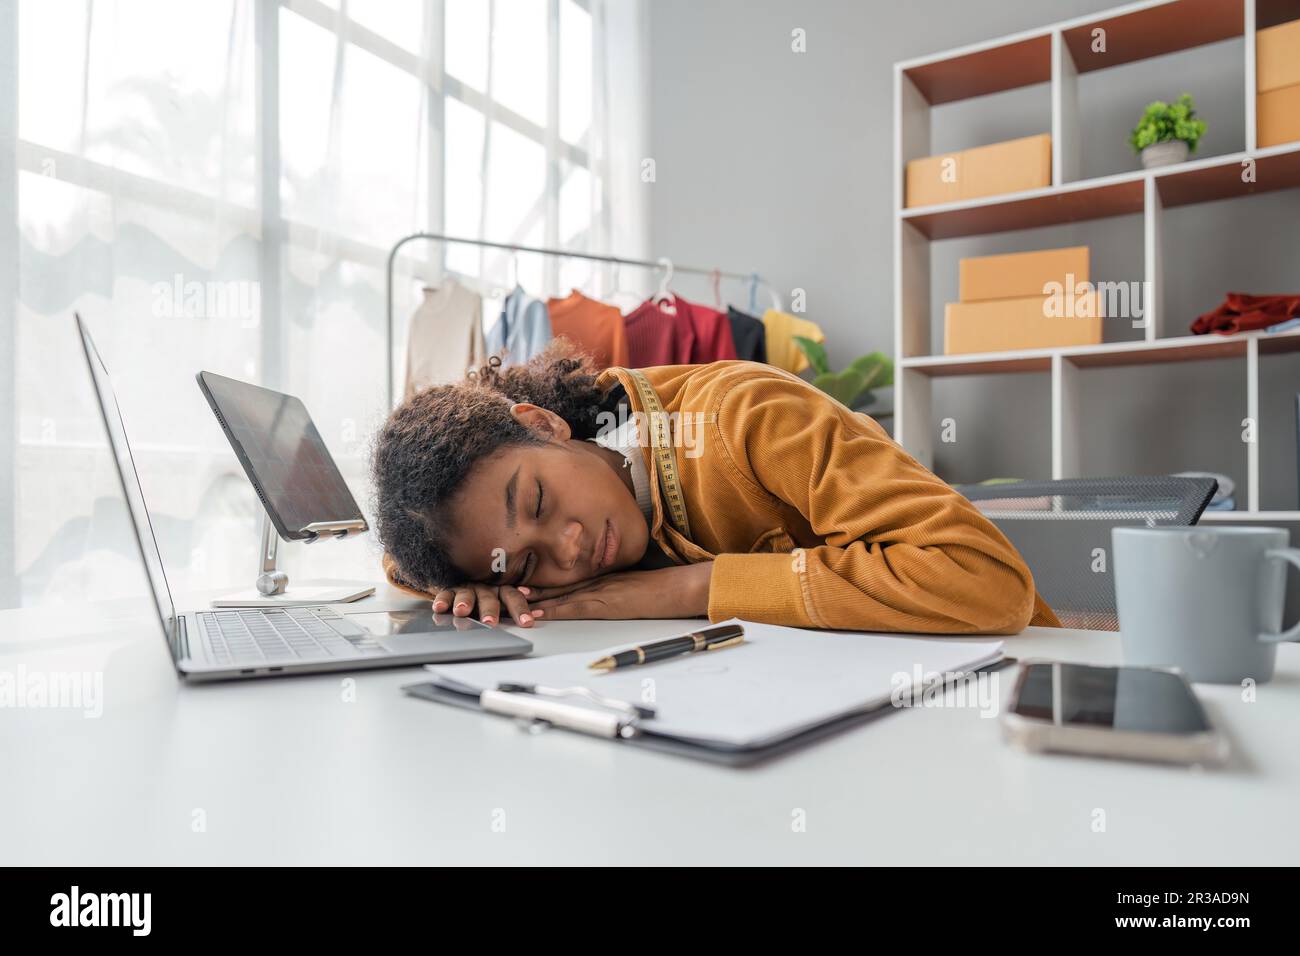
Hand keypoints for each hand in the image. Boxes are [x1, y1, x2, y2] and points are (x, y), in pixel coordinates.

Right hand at [430, 583, 542, 626]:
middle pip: (489, 598)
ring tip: (462, 611)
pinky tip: (439, 608)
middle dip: (489, 610)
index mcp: (503, 591)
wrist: (469, 592)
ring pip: (467, 594)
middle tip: (490, 622)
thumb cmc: (493, 602)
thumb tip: (541, 614)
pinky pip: (446, 594)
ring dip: (464, 602)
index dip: (521, 610)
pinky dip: (442, 600)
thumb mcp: (507, 606)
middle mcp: (486, 589)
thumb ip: (519, 610)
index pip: (514, 598)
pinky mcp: (450, 592)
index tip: (527, 623)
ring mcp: (468, 589)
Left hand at [525, 562, 713, 620]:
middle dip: (533, 588)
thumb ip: (614, 588)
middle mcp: (595, 582)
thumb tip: (604, 596)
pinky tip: (539, 612)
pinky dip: (554, 610)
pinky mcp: (603, 603)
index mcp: (601, 578)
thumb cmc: (659, 589)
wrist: (675, 589)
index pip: (568, 580)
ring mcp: (598, 592)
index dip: (545, 582)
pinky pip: (573, 607)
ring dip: (536, 598)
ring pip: (560, 595)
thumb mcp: (631, 585)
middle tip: (507, 587)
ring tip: (514, 599)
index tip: (525, 581)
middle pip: (558, 585)